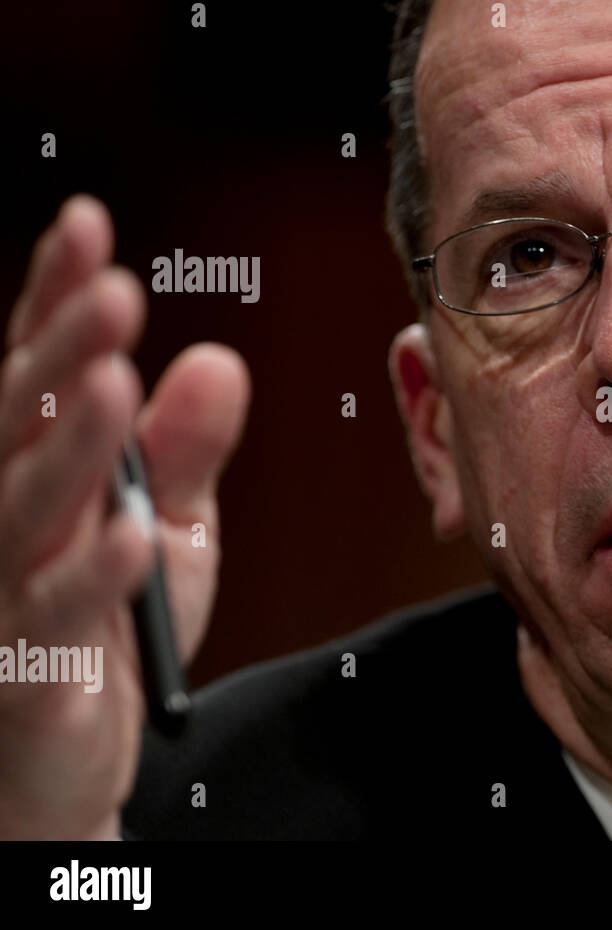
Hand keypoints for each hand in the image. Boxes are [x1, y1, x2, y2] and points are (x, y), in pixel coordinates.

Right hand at [0, 196, 249, 838]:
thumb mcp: (168, 533)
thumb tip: (215, 359)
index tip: (86, 223)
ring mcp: (2, 598)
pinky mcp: (27, 676)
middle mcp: (6, 524)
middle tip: (110, 289)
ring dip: (67, 447)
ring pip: (24, 511)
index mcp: (42, 478)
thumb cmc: (112, 635)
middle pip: (19, 426)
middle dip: (59, 354)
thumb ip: (185, 454)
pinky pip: (55, 621)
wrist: (68, 763)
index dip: (54, 298)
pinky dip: (93, 577)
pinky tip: (132, 530)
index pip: (39, 373)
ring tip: (108, 378)